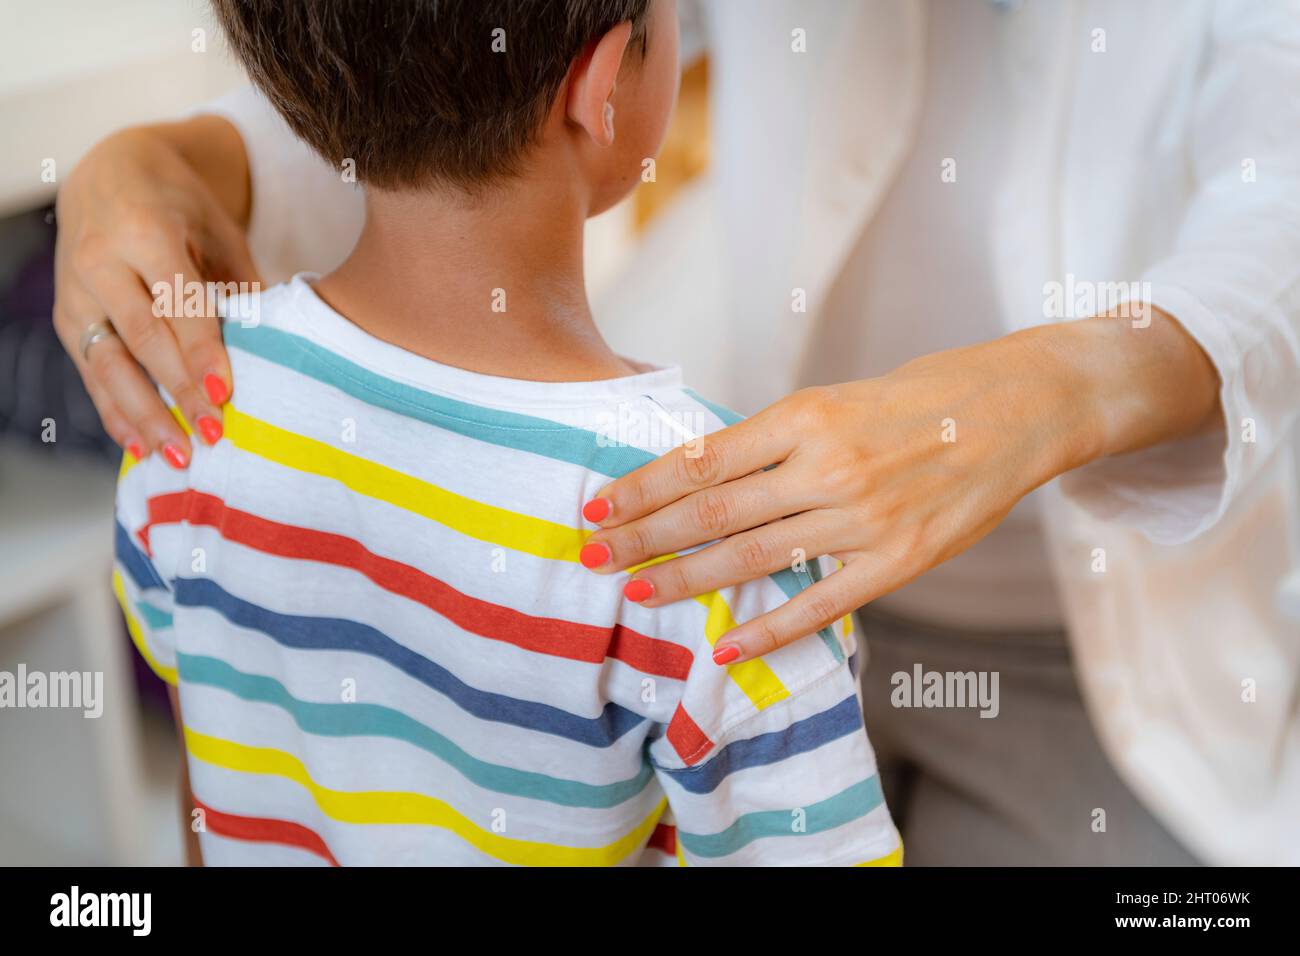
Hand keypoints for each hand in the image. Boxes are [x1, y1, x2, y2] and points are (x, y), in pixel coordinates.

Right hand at [53, 117, 256, 466]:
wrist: (112, 176)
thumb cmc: (182, 209)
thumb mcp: (221, 233)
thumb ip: (241, 290)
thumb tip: (273, 354)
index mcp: (145, 232)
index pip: (178, 304)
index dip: (202, 354)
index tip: (227, 396)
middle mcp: (101, 262)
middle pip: (142, 339)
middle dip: (177, 392)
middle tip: (212, 436)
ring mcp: (76, 293)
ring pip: (108, 364)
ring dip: (143, 415)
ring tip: (178, 457)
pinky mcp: (68, 319)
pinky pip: (91, 373)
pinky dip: (115, 412)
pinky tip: (140, 446)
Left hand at [581, 312, 1219, 661]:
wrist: (1014, 410)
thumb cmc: (916, 398)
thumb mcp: (834, 399)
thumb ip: (772, 441)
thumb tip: (699, 478)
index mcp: (804, 417)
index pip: (700, 460)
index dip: (641, 487)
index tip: (596, 505)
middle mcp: (826, 468)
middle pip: (711, 511)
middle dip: (642, 536)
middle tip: (591, 555)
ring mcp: (861, 520)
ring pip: (752, 559)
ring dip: (685, 579)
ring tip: (635, 592)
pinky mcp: (896, 563)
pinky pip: (817, 604)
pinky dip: (767, 630)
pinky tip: (724, 647)